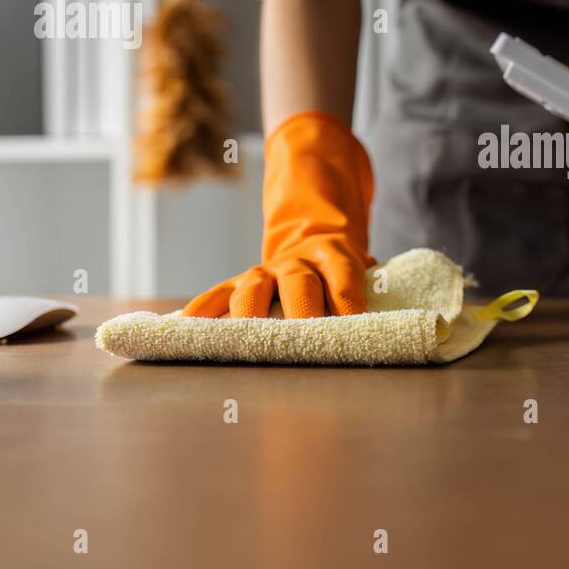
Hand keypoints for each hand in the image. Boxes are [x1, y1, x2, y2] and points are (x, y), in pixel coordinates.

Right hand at [183, 110, 374, 317]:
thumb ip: (363, 293)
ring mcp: (266, 272)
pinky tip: (185, 323)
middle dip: (300, 310)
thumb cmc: (340, 271)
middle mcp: (298, 262)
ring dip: (249, 312)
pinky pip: (218, 295)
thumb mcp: (359, 271)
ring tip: (242, 334)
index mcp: (335, 257)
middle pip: (299, 283)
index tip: (351, 323)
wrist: (310, 234)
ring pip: (254, 288)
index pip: (343, 277)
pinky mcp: (239, 283)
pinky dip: (202, 309)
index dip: (347, 298)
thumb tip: (383, 329)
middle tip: (301, 334)